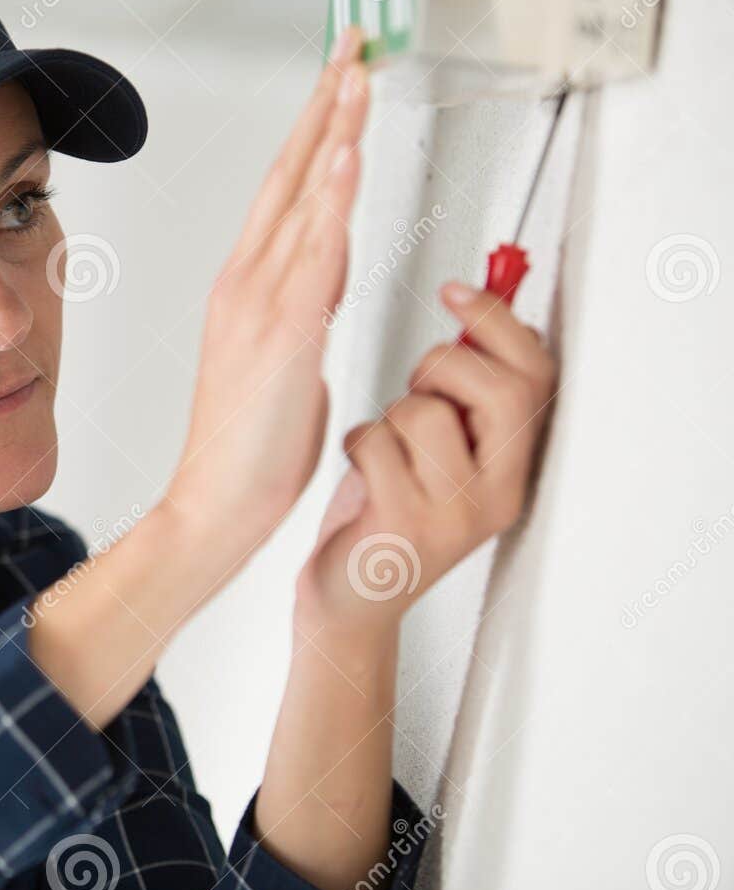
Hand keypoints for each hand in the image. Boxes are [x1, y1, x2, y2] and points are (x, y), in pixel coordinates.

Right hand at [165, 25, 368, 547]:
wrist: (216, 504)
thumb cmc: (251, 444)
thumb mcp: (289, 356)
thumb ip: (307, 300)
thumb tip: (330, 260)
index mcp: (247, 285)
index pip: (290, 188)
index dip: (319, 128)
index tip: (344, 76)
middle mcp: (246, 280)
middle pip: (292, 172)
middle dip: (326, 102)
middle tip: (355, 42)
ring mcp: (258, 303)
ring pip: (301, 198)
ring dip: (333, 130)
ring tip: (359, 72)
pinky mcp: (279, 333)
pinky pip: (311, 250)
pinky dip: (330, 197)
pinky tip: (348, 153)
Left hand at [294, 281, 558, 643]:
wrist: (352, 598)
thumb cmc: (387, 513)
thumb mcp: (441, 451)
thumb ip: (465, 396)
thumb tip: (476, 313)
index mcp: (514, 467)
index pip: (537, 378)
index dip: (499, 322)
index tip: (457, 291)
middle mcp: (497, 493)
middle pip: (498, 389)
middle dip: (442, 366)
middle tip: (414, 385)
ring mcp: (455, 514)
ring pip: (424, 411)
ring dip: (387, 415)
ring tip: (384, 449)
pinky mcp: (406, 525)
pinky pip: (376, 441)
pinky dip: (356, 442)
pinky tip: (360, 471)